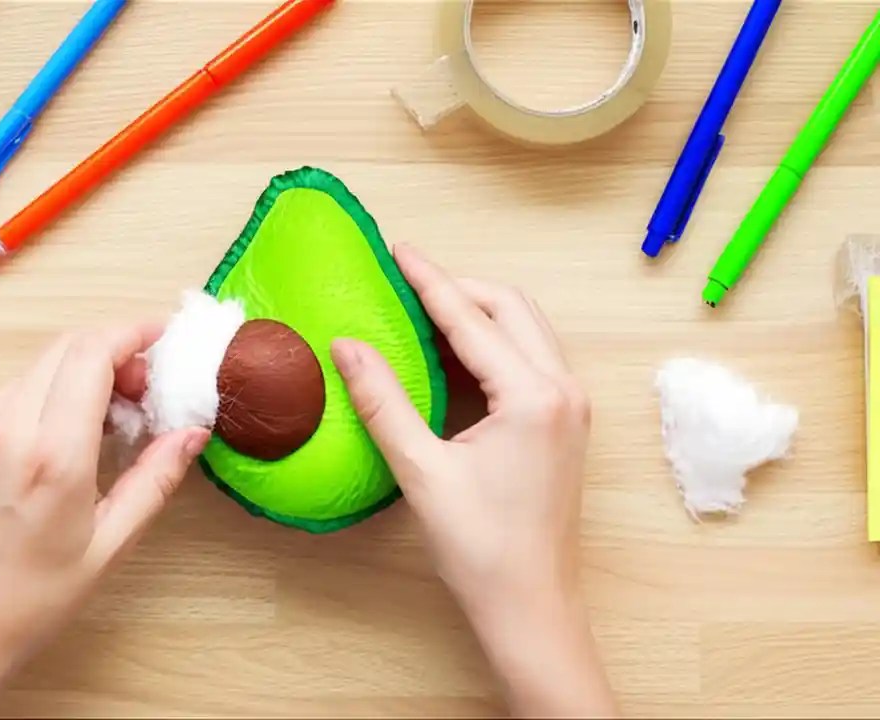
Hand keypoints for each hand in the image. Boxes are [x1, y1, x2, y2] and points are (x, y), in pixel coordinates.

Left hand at [0, 326, 209, 717]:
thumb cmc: (24, 602)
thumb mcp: (107, 546)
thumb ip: (153, 479)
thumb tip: (190, 434)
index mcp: (52, 456)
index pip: (93, 352)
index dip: (132, 332)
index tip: (158, 335)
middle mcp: (3, 428)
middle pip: (65, 348)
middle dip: (110, 352)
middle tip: (138, 386)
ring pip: (34, 372)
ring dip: (72, 379)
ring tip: (96, 424)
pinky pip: (0, 398)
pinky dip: (34, 403)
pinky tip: (47, 445)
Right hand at [331, 244, 613, 716]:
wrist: (532, 607)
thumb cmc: (482, 549)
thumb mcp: (421, 471)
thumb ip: (383, 400)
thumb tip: (347, 345)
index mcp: (533, 397)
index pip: (471, 317)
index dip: (428, 279)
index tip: (396, 249)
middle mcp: (562, 390)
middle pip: (508, 307)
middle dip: (455, 286)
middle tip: (403, 277)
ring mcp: (570, 407)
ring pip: (523, 329)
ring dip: (475, 312)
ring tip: (420, 308)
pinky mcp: (563, 424)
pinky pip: (528, 359)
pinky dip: (490, 343)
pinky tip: (449, 354)